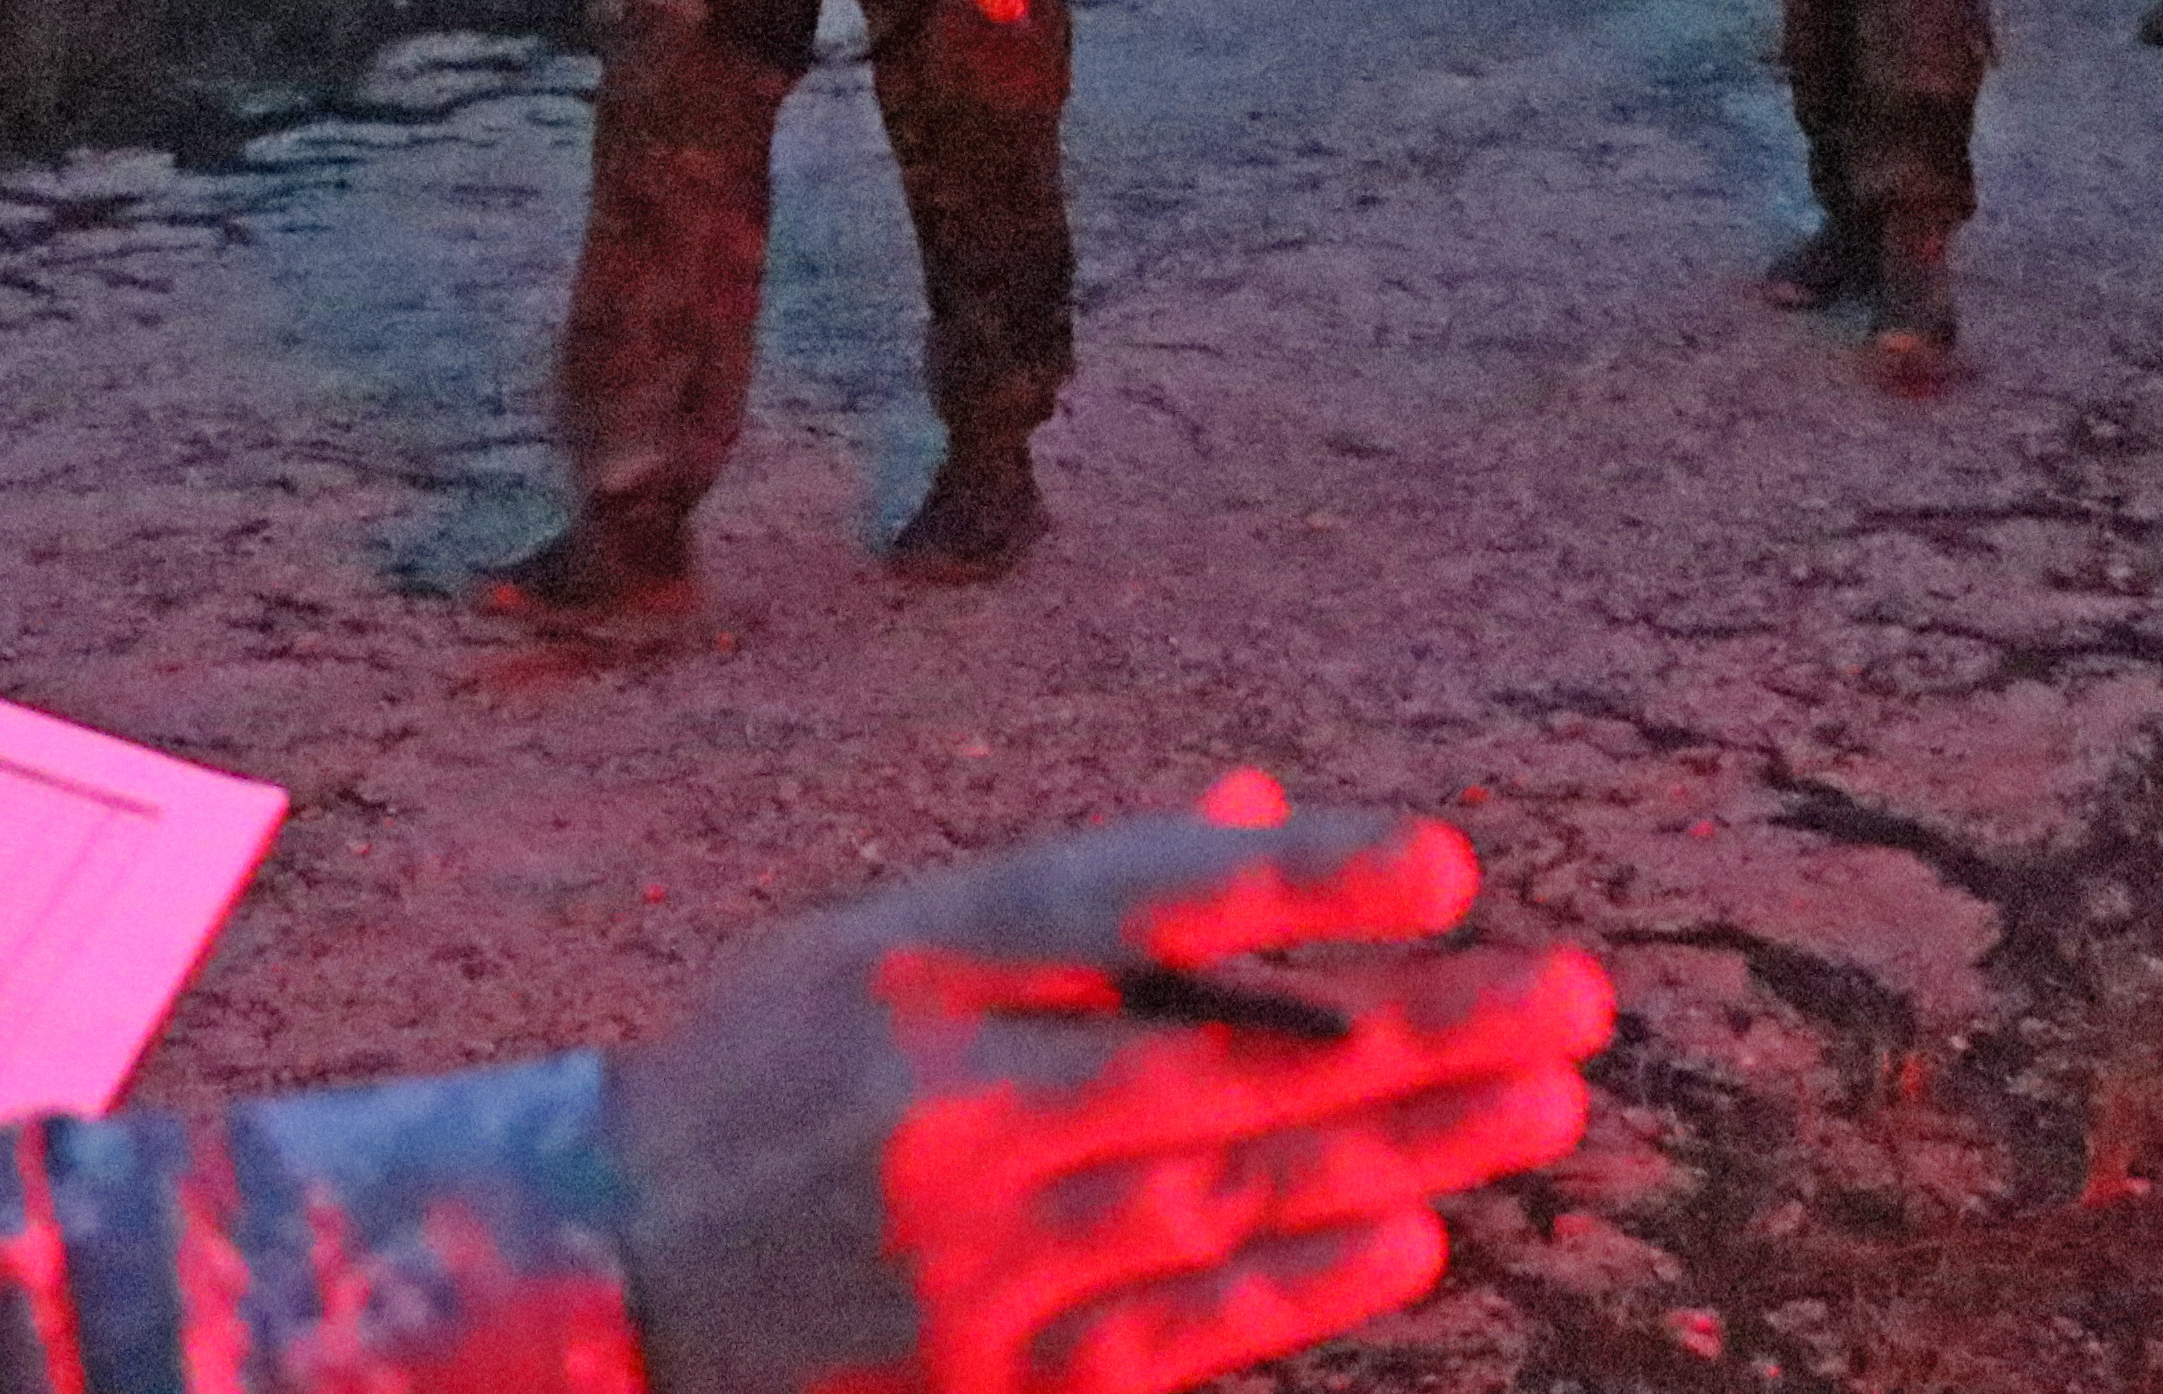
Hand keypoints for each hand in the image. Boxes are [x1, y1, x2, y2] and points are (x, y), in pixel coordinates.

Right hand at [610, 778, 1615, 1393]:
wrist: (590, 1285)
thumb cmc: (759, 1080)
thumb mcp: (877, 944)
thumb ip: (1070, 899)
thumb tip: (1263, 824)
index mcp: (909, 960)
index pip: (1132, 898)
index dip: (1297, 879)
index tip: (1447, 858)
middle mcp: (941, 1107)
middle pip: (1220, 1058)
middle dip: (1415, 1025)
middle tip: (1572, 991)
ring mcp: (965, 1262)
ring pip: (1226, 1198)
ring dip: (1401, 1147)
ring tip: (1543, 1097)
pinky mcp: (986, 1386)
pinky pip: (1173, 1338)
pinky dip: (1301, 1289)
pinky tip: (1415, 1238)